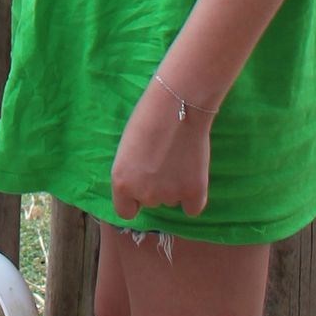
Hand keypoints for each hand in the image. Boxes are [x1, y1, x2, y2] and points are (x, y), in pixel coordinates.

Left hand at [111, 76, 211, 222]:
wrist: (177, 105)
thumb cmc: (148, 117)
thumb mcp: (128, 147)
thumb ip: (133, 171)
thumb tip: (141, 184)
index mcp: (121, 182)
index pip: (125, 211)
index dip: (133, 200)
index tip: (140, 186)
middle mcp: (143, 194)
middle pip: (150, 201)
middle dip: (155, 186)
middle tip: (163, 159)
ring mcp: (169, 196)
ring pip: (172, 200)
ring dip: (175, 186)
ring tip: (178, 156)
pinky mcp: (194, 194)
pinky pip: (192, 208)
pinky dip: (193, 197)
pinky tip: (192, 175)